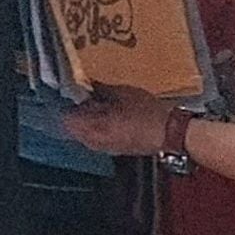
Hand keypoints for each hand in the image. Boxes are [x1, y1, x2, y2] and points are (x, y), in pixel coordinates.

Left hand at [63, 86, 179, 157]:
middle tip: (80, 97)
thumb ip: (100, 89)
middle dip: (74, 113)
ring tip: (94, 106)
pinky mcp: (114, 150)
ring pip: (83, 135)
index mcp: (94, 127)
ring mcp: (104, 148)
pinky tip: (106, 117)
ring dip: (85, 122)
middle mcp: (94, 141)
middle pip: (72, 129)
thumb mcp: (123, 93)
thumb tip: (85, 83)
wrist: (170, 133)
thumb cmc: (147, 112)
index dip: (65, 104)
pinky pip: (96, 139)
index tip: (68, 91)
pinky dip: (95, 128)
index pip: (65, 119)